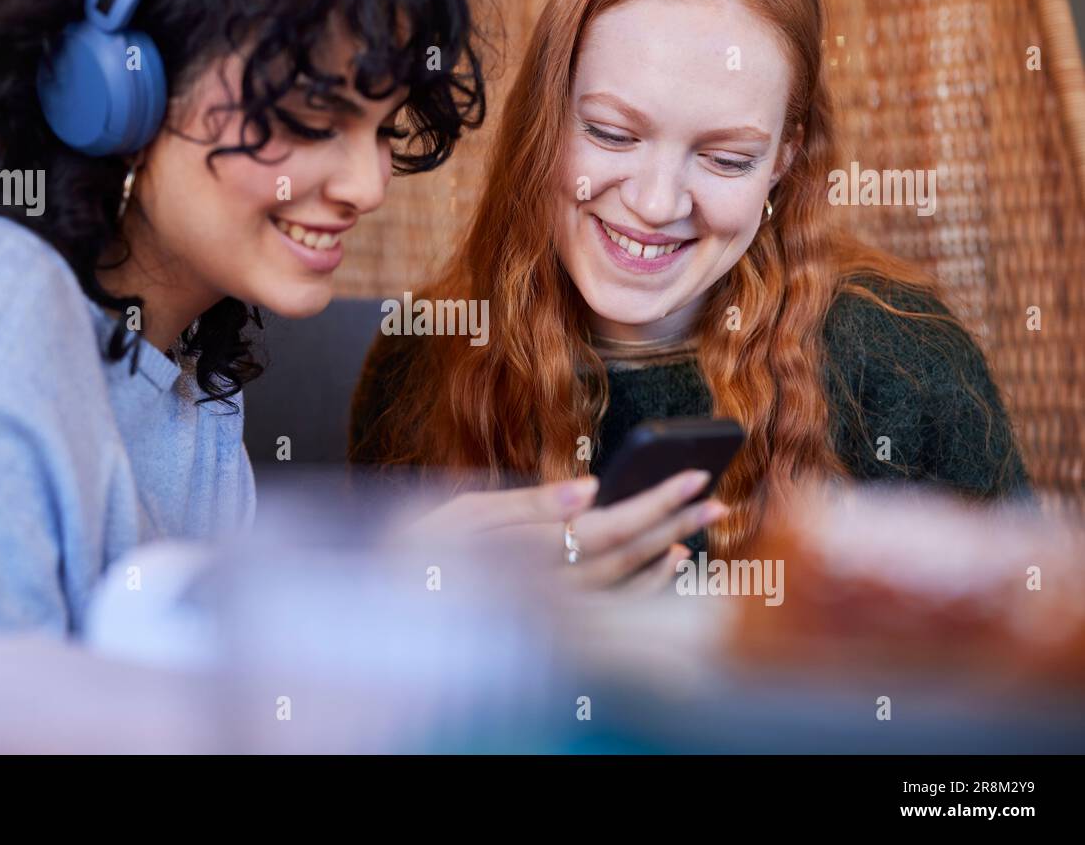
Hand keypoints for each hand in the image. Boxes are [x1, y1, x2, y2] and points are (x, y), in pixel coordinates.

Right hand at [405, 470, 727, 591]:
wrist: (385, 612)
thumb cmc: (415, 553)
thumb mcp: (460, 514)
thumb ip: (526, 503)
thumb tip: (590, 488)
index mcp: (525, 554)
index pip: (610, 525)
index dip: (656, 500)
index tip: (694, 474)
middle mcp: (546, 592)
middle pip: (628, 555)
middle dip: (677, 523)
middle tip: (717, 498)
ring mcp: (551, 617)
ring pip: (626, 587)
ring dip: (669, 553)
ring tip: (700, 524)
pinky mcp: (550, 629)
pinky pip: (612, 613)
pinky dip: (647, 587)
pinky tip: (668, 562)